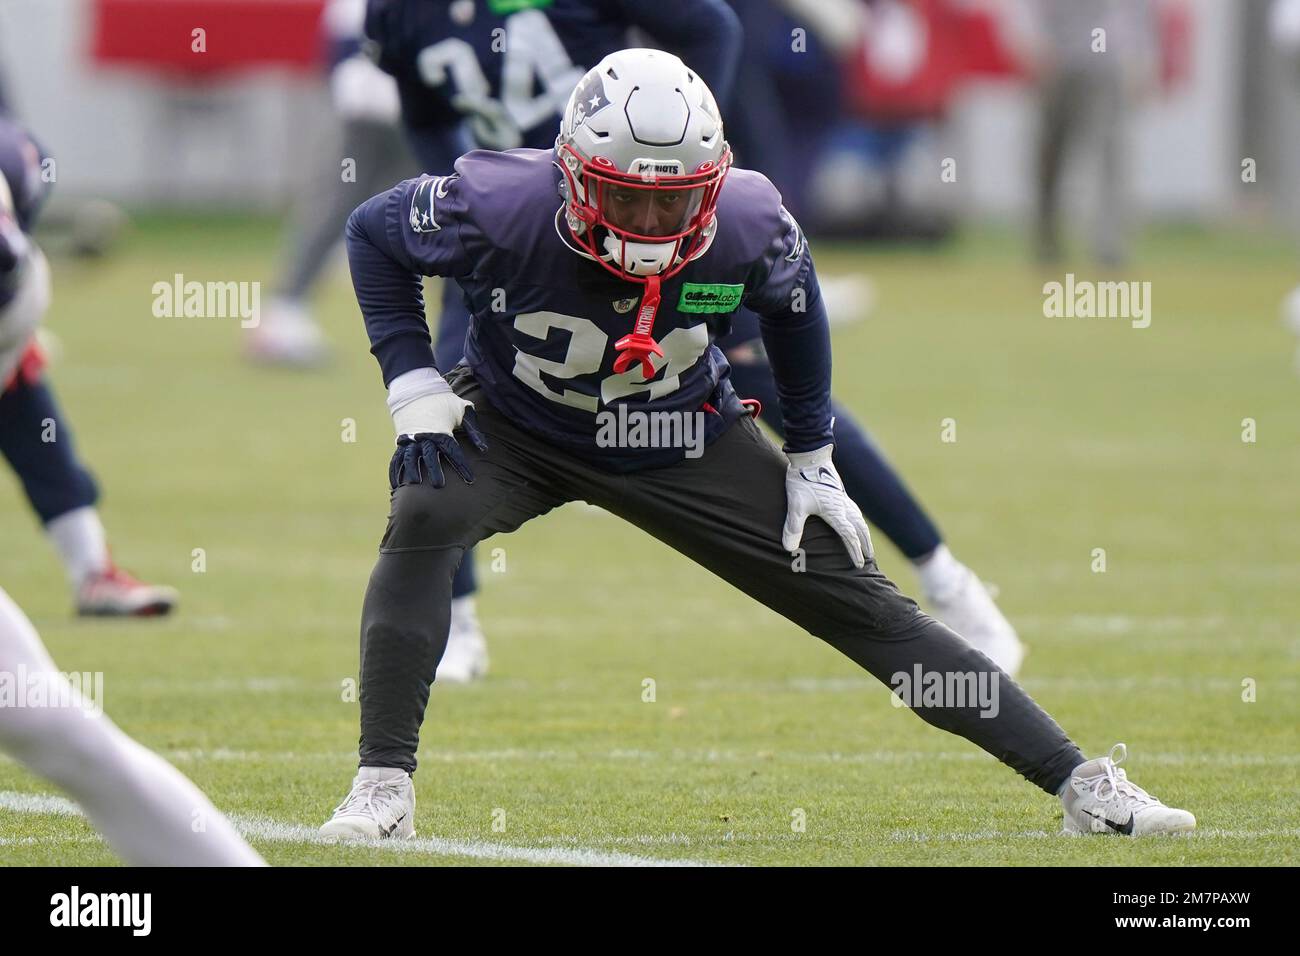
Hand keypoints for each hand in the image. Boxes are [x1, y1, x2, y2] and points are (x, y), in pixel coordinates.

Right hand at [389, 389, 487, 488]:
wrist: (417, 389)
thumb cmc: (444, 401)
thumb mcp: (463, 411)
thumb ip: (474, 430)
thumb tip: (484, 449)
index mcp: (441, 431)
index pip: (453, 452)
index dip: (462, 466)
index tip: (470, 479)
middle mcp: (424, 436)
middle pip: (429, 456)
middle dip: (434, 471)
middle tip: (438, 486)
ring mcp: (410, 439)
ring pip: (410, 457)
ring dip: (412, 471)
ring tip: (415, 483)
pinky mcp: (401, 440)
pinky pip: (397, 458)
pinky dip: (395, 471)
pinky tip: (396, 484)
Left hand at [781, 444, 873, 567]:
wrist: (809, 456)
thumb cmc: (802, 480)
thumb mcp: (796, 505)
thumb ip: (793, 527)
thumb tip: (788, 549)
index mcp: (836, 512)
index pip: (849, 535)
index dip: (854, 551)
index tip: (859, 564)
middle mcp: (843, 506)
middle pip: (860, 528)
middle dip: (865, 544)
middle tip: (870, 558)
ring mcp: (842, 498)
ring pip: (859, 518)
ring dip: (864, 532)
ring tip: (867, 542)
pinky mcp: (839, 492)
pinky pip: (854, 509)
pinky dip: (859, 519)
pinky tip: (855, 518)